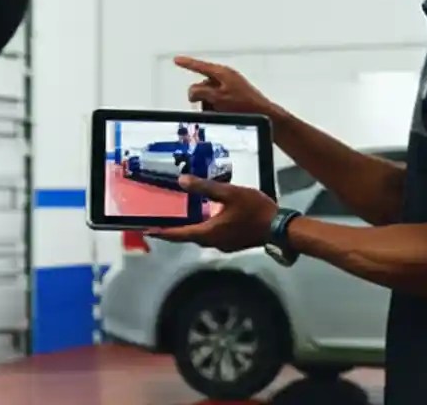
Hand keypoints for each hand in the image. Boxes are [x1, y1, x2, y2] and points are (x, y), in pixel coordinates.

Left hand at [147, 175, 277, 252]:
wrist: (279, 228)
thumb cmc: (254, 209)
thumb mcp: (229, 193)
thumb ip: (204, 187)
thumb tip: (181, 181)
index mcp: (208, 233)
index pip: (178, 234)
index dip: (162, 232)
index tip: (147, 231)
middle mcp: (213, 242)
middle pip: (187, 237)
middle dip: (173, 231)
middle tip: (159, 224)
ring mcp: (223, 244)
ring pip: (200, 237)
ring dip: (188, 229)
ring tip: (179, 219)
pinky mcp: (232, 243)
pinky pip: (211, 236)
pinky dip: (202, 228)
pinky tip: (205, 218)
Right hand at [173, 55, 278, 116]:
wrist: (263, 115)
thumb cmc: (244, 104)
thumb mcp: (217, 97)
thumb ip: (200, 92)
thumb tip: (191, 92)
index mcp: (222, 72)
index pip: (199, 66)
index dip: (186, 63)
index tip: (176, 59)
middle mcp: (225, 77)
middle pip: (202, 85)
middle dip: (201, 97)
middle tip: (209, 106)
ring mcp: (229, 87)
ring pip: (208, 95)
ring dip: (209, 105)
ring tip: (220, 111)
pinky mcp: (232, 97)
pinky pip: (216, 101)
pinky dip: (216, 107)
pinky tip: (224, 113)